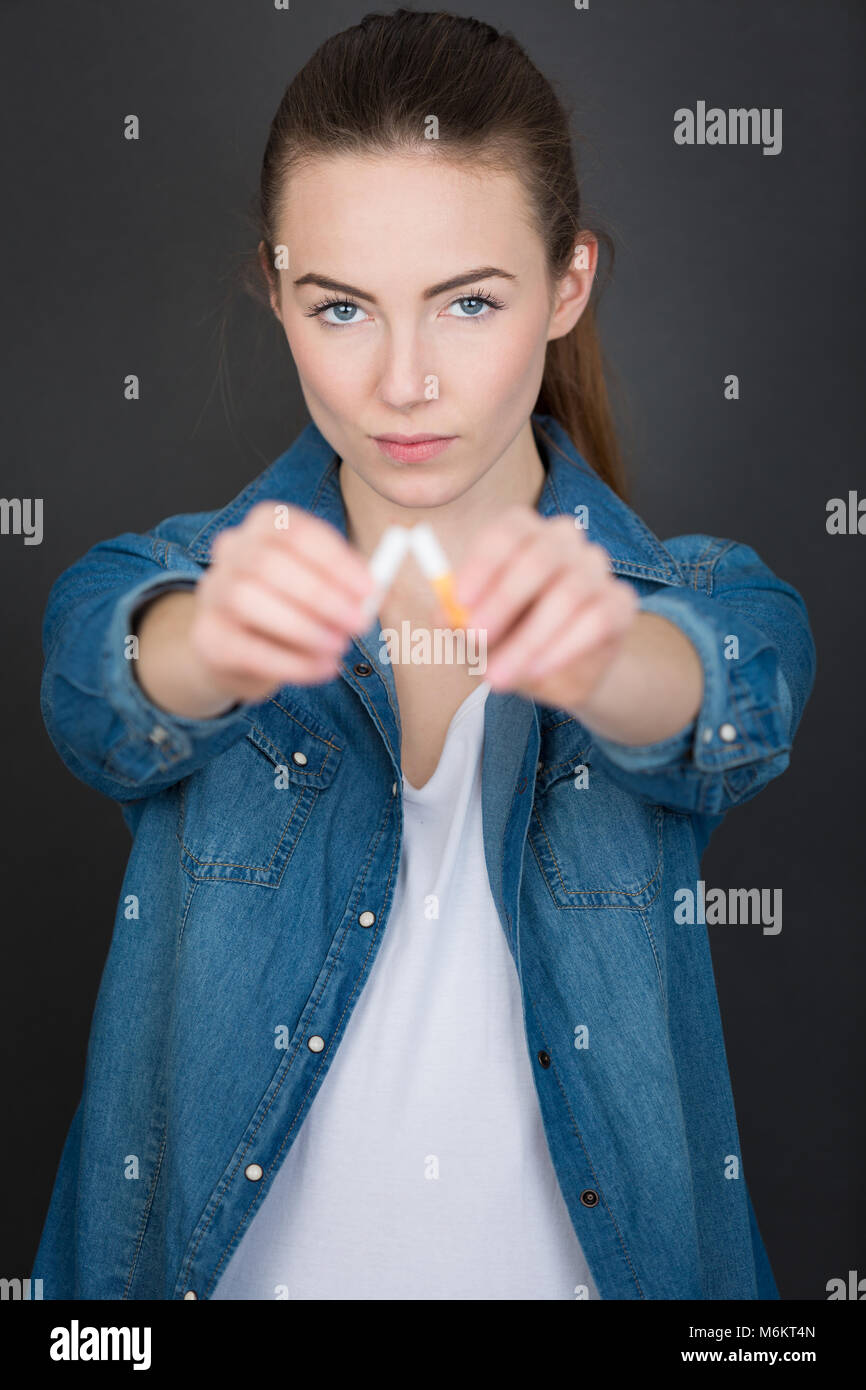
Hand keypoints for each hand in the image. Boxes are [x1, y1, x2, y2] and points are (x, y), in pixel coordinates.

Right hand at [188, 502, 374, 703]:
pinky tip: (323, 668)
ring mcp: (213, 592)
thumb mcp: (323, 587)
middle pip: (269, 562)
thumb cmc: (291, 607)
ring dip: (303, 628)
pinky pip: (247, 648)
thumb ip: (349, 586)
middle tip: (358, 623)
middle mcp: (231, 550)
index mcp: (264, 525)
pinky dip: (292, 663)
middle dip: (321, 595)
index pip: (295, 532)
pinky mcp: (208, 637)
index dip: (335, 561)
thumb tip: (373, 593)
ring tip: (338, 647)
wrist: (238, 649)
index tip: (369, 589)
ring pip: (249, 600)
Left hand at [449, 506, 638, 708]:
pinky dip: (563, 648)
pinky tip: (538, 670)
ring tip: (500, 675)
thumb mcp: (475, 635)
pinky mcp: (621, 603)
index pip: (508, 531)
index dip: (483, 564)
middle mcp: (564, 542)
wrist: (559, 670)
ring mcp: (596, 569)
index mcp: (524, 535)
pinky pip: (597, 619)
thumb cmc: (510, 639)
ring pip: (569, 592)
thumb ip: (459, 622)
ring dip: (529, 639)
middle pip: (540, 555)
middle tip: (476, 639)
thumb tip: (445, 615)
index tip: (460, 601)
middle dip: (504, 600)